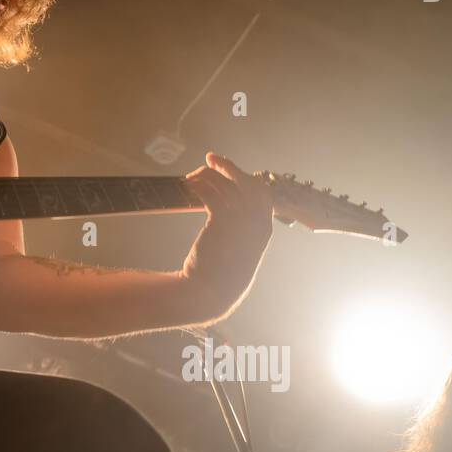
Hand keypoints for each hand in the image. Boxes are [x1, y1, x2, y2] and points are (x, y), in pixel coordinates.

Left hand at [181, 151, 274, 315]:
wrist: (210, 293)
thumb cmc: (222, 276)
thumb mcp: (240, 252)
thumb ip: (242, 232)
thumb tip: (230, 215)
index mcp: (264, 229)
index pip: (261, 193)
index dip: (245, 179)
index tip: (230, 172)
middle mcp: (256, 222)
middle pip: (247, 182)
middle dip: (229, 167)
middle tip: (211, 159)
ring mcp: (239, 221)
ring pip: (226, 185)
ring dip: (208, 175)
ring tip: (192, 175)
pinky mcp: (219, 222)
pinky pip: (210, 194)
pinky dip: (199, 185)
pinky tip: (188, 185)